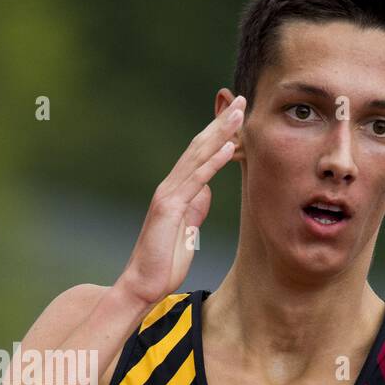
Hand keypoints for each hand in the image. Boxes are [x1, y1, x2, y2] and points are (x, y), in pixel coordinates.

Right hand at [116, 95, 244, 304]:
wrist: (143, 283)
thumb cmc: (164, 261)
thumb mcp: (187, 230)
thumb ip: (194, 207)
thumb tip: (205, 190)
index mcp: (175, 192)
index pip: (199, 156)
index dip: (217, 134)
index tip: (236, 116)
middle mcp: (170, 187)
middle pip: (198, 148)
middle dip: (220, 124)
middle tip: (241, 101)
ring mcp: (168, 196)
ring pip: (197, 158)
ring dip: (220, 134)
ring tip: (238, 115)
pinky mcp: (169, 208)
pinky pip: (195, 181)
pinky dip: (213, 163)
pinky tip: (228, 147)